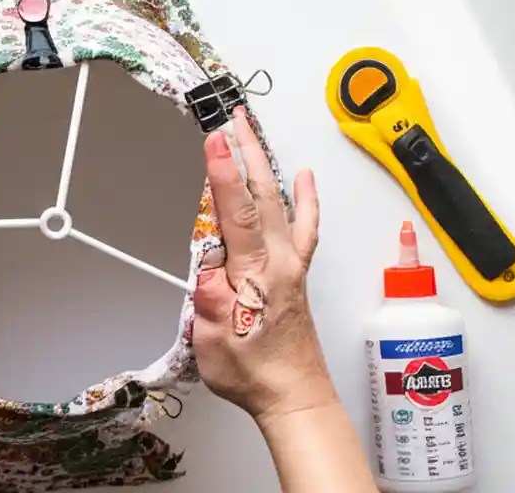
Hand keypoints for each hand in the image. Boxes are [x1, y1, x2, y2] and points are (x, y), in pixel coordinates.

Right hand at [192, 108, 332, 423]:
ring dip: (265, 163)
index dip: (222, 173)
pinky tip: (305, 176)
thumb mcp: (214, 343)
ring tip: (251, 130)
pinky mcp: (298, 271)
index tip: (214, 139)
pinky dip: (306, 198)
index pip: (236, 213)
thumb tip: (209, 268)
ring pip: (280, 201)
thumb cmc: (253, 374)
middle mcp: (278, 261)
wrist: (295, 396)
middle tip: (230, 117)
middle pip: (261, 194)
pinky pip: (304, 226)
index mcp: (255, 274)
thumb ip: (211, 301)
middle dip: (244, 151)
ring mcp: (292, 263)